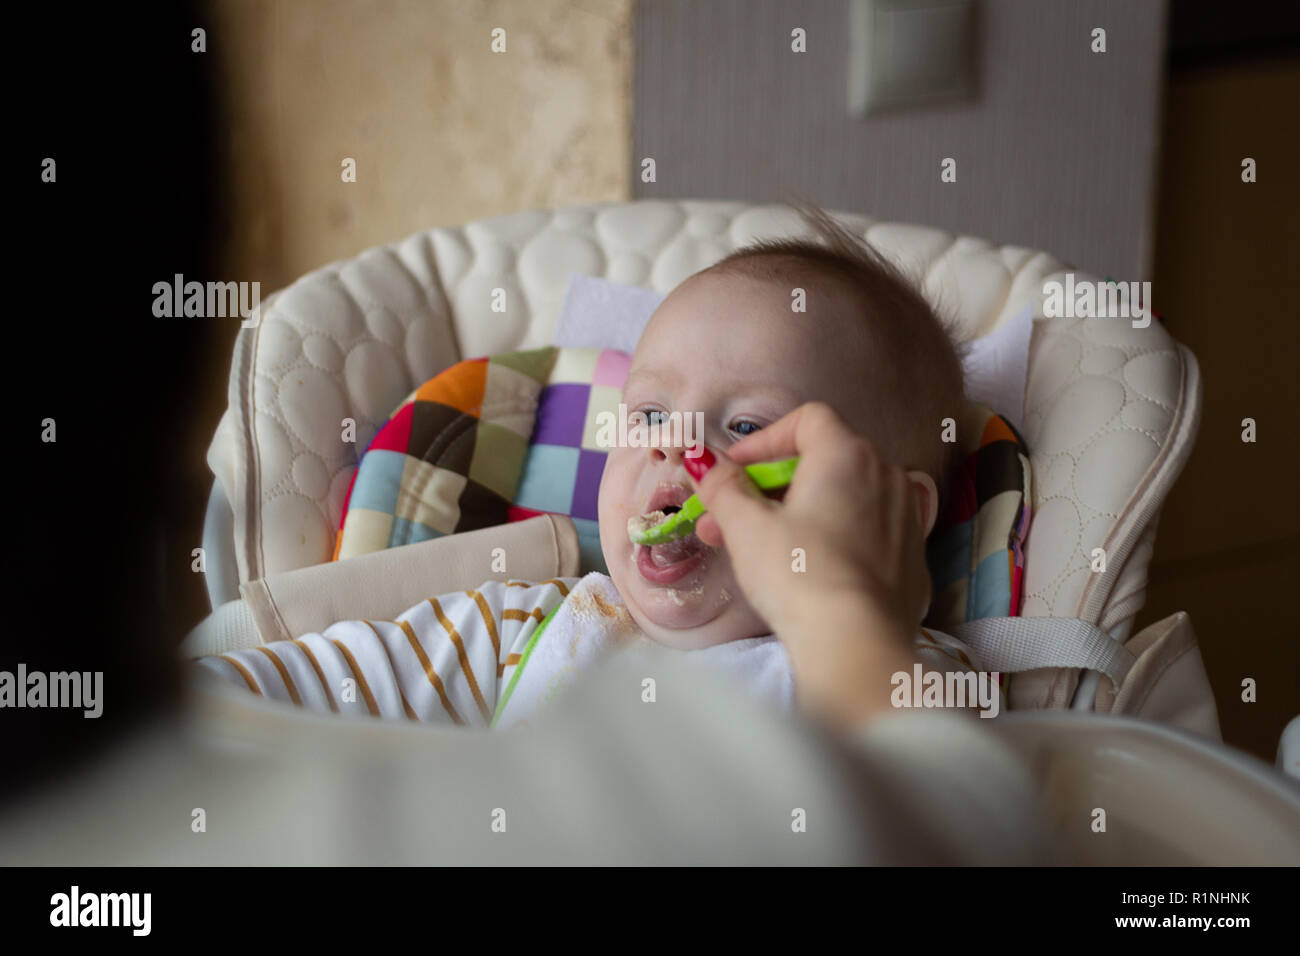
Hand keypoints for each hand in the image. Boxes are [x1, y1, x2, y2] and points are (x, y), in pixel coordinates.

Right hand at [690, 402, 931, 726]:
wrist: (857, 645)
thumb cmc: (798, 575)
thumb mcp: (746, 527)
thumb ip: (721, 485)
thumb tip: (701, 459)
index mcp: (848, 455)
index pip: (807, 419)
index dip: (764, 440)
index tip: (732, 473)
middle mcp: (888, 475)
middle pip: (822, 461)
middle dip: (769, 487)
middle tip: (728, 521)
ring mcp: (908, 517)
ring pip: (844, 499)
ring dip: (799, 513)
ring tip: (760, 550)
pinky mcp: (912, 559)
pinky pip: (866, 533)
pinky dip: (834, 539)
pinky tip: (808, 573)